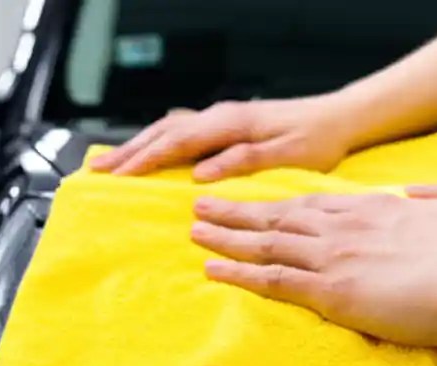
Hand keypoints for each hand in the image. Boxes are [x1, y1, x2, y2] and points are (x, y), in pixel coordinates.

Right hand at [90, 94, 360, 180]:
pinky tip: (147, 154)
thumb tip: (200, 175)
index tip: (116, 177)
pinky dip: (157, 143)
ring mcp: (221, 119)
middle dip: (128, 152)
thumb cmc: (317, 140)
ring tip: (111, 164)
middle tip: (96, 171)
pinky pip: (181, 132)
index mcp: (229, 124)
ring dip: (138, 146)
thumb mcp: (285, 155)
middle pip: (162, 133)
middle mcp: (220, 117)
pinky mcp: (226, 126)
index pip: (175, 142)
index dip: (143, 160)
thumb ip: (241, 162)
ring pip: (168, 130)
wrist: (339, 118)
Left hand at [191, 186, 436, 345]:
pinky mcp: (334, 290)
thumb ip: (436, 201)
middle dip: (237, 213)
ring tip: (194, 232)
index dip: (280, 204)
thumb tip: (419, 197)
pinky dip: (238, 273)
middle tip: (203, 208)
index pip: (316, 205)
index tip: (257, 202)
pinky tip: (212, 270)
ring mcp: (337, 256)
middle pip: (279, 217)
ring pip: (266, 244)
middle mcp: (349, 226)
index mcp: (380, 209)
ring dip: (226, 238)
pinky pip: (272, 280)